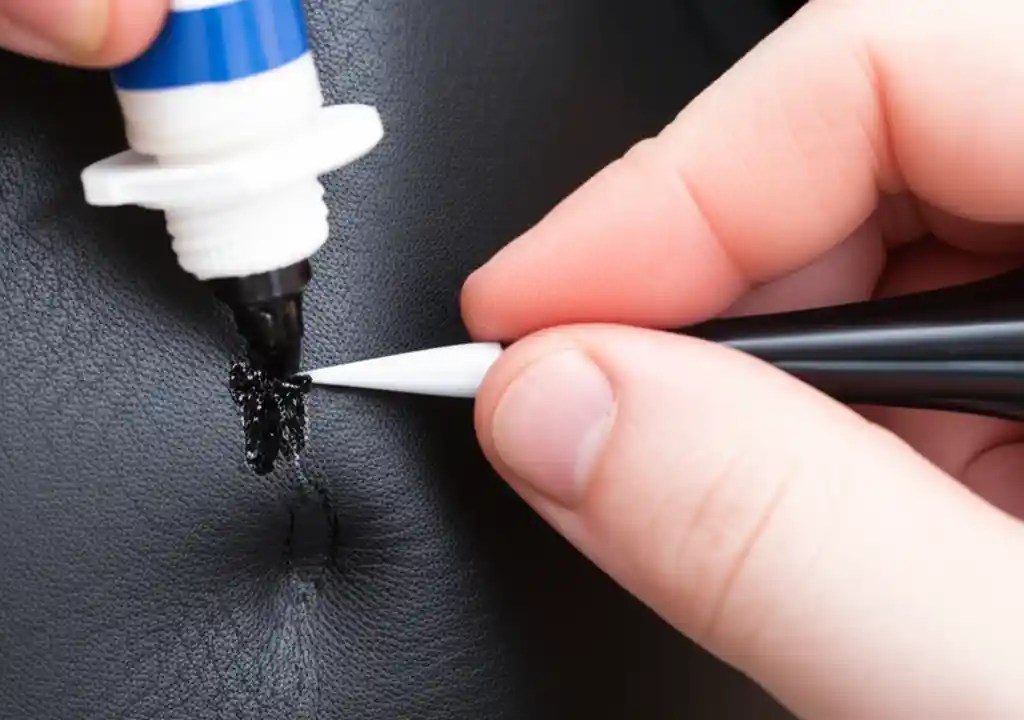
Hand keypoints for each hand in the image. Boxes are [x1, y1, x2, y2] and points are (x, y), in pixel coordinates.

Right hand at [463, 1, 1023, 715]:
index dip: (668, 183)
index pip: (890, 62)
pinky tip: (831, 494)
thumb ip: (780, 541)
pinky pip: (936, 307)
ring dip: (763, 357)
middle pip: (873, 133)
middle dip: (694, 277)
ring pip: (891, 221)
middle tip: (580, 396)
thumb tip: (553, 406)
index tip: (526, 314)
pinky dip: (838, 400)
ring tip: (716, 479)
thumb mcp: (1006, 691)